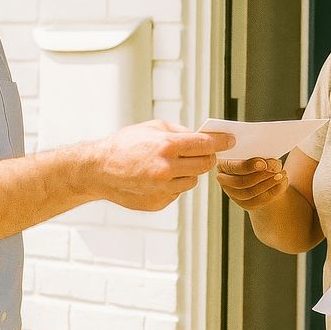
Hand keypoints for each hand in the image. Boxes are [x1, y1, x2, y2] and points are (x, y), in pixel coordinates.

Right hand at [93, 120, 233, 210]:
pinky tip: (159, 177)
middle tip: (202, 152)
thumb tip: (201, 137)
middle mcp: (168, 169)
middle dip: (207, 156)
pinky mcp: (159, 202)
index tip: (230, 140)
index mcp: (167, 146)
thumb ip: (179, 131)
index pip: (206, 145)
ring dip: (190, 172)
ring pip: (193, 181)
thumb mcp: (152, 127)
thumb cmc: (125, 144)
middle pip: (205, 164)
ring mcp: (163, 188)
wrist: (99, 169)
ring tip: (173, 164)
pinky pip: (178, 192)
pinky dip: (175, 184)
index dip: (222, 142)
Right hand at [216, 157, 287, 209]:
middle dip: (260, 176)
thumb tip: (273, 165)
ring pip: (249, 192)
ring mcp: (232, 194)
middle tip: (276, 168)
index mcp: (223, 164)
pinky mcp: (244, 203)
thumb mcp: (260, 154)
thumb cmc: (257, 159)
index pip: (233, 167)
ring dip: (268, 183)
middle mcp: (224, 180)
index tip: (263, 163)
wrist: (262, 173)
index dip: (248, 166)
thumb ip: (264, 157)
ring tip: (281, 174)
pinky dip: (272, 192)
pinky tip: (280, 182)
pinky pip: (257, 201)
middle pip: (240, 182)